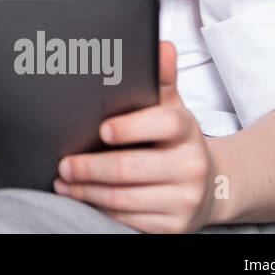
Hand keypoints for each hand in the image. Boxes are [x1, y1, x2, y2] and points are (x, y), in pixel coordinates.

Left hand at [52, 40, 217, 232]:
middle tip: (64, 164)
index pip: (165, 124)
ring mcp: (184, 200)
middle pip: (132, 168)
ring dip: (87, 191)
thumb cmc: (176, 141)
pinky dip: (99, 210)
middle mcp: (191, 167)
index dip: (131, 127)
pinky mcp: (173, 228)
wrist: (211, 186)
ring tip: (64, 181)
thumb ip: (161, 79)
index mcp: (188, 131)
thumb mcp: (171, 108)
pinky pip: (128, 221)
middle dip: (90, 167)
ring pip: (124, 199)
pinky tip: (82, 199)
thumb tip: (162, 46)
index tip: (102, 130)